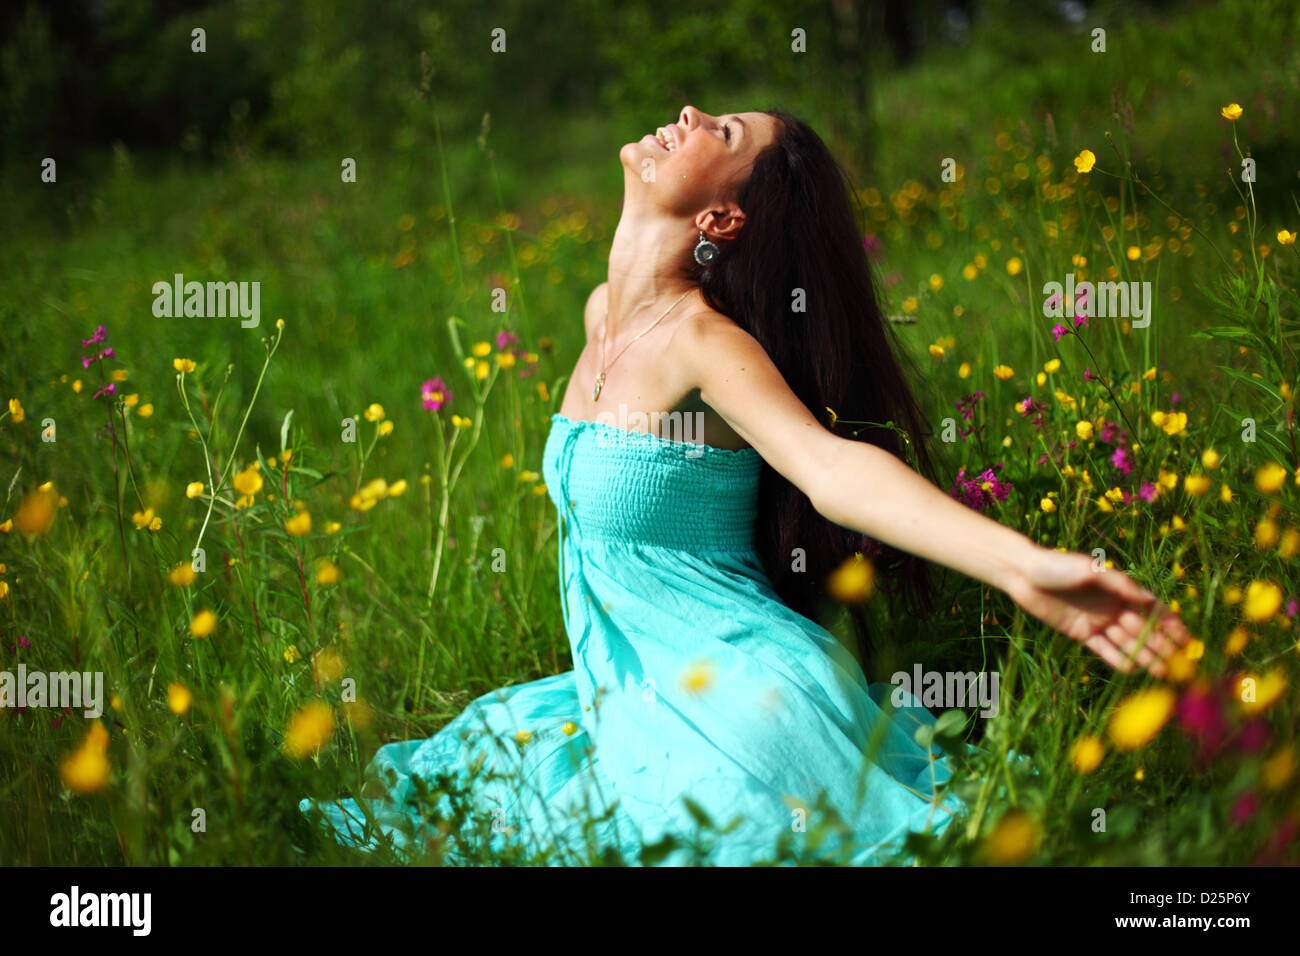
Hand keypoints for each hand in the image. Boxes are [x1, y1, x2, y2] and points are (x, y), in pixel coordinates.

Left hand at [1001, 547, 1191, 676]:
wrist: (1023, 574)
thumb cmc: (1057, 565)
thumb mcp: (1090, 569)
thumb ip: (1119, 584)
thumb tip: (1148, 599)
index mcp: (1119, 589)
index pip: (1152, 610)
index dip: (1171, 625)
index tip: (1188, 641)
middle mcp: (1112, 606)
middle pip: (1143, 630)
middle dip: (1162, 647)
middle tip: (1180, 666)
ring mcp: (1097, 621)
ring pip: (1126, 642)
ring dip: (1145, 657)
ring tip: (1163, 674)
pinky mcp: (1081, 633)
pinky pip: (1104, 649)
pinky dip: (1119, 660)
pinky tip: (1135, 671)